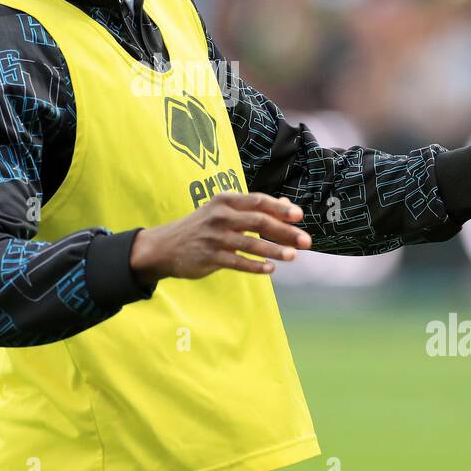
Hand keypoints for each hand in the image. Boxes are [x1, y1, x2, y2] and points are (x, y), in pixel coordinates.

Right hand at [129, 192, 311, 285]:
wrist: (164, 246)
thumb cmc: (201, 227)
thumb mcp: (222, 211)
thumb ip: (252, 209)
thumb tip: (287, 207)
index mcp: (225, 200)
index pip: (258, 201)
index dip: (280, 208)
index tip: (299, 215)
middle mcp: (220, 216)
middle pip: (259, 221)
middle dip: (285, 231)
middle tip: (306, 241)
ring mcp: (214, 237)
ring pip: (251, 243)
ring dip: (274, 250)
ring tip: (293, 256)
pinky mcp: (209, 257)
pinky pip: (238, 262)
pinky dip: (256, 266)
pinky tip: (270, 269)